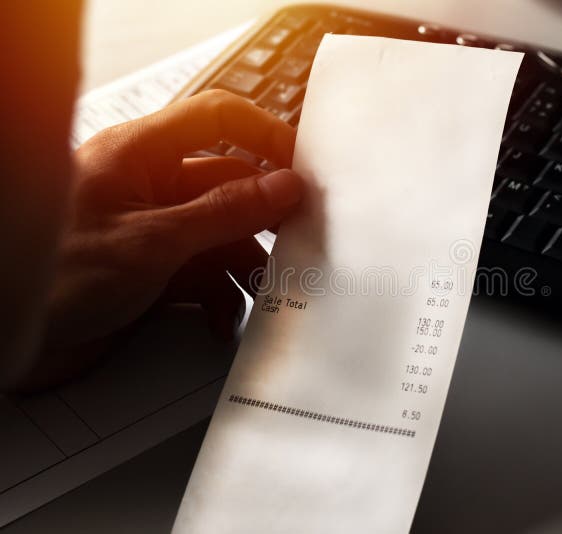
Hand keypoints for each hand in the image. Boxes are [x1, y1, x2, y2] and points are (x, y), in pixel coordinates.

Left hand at [23, 90, 303, 389]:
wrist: (9, 339)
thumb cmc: (53, 277)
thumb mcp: (153, 242)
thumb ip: (224, 212)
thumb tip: (282, 186)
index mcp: (140, 156)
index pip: (216, 119)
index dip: (263, 134)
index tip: (300, 167)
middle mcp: (150, 188)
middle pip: (229, 186)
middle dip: (262, 218)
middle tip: (297, 242)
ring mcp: (154, 231)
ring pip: (222, 236)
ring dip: (243, 268)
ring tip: (260, 295)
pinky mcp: (153, 272)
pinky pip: (203, 276)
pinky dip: (219, 299)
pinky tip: (220, 320)